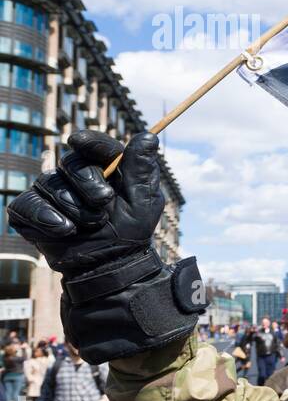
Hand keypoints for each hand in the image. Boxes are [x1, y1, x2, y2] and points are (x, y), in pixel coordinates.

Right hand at [6, 130, 164, 276]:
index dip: (88, 141)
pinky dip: (45, 217)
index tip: (80, 141)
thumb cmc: (130, 231)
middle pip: (71, 163)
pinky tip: (64, 229)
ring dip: (74, 207)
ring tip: (93, 225)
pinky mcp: (32, 212)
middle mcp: (75, 175)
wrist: (110, 264)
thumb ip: (142, 170)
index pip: (94, 145)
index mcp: (106, 167)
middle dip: (88, 182)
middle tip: (104, 202)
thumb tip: (148, 136)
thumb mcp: (144, 202)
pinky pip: (27, 204)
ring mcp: (51, 192)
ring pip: (50, 184)